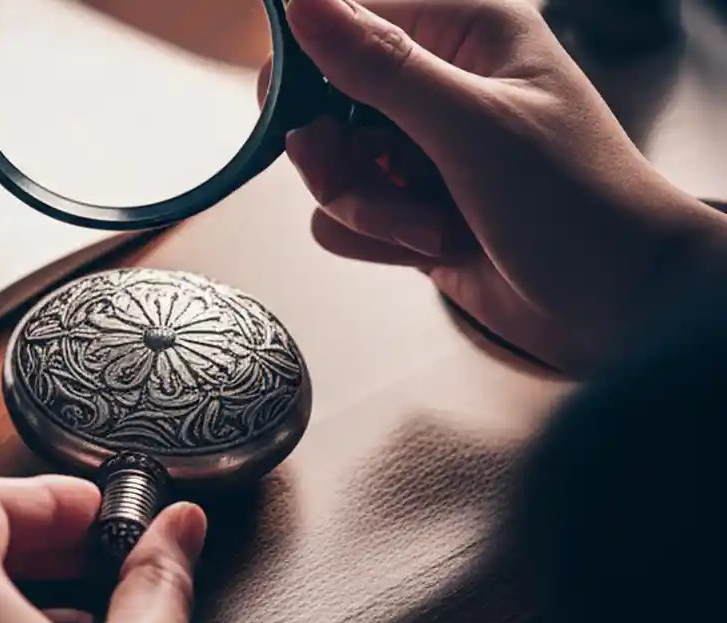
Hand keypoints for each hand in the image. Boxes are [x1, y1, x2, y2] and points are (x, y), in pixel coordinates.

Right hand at [267, 0, 726, 373]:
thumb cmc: (573, 201)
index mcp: (465, 33)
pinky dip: (377, 238)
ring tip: (430, 224)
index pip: (350, 19)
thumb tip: (302, 3)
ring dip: (366, 205)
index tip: (290, 108)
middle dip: (335, 153)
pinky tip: (435, 244)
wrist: (620, 306)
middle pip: (323, 100)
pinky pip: (344, 215)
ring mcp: (422, 149)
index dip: (309, 63)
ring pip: (329, 165)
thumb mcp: (471, 126)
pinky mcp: (410, 206)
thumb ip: (381, 66)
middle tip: (363, 175)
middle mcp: (440, 84)